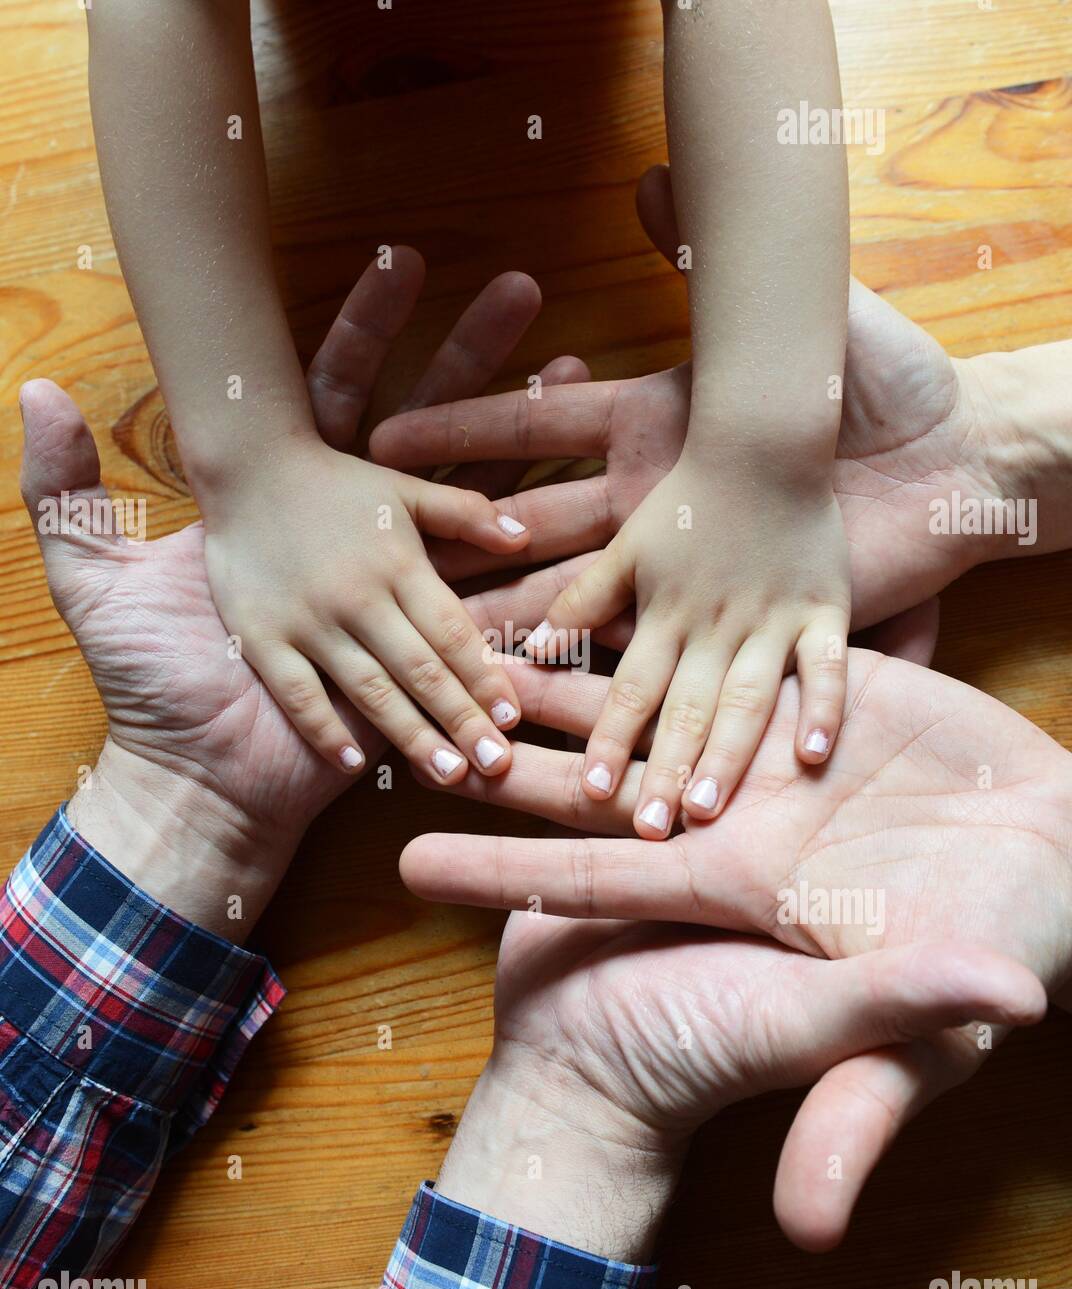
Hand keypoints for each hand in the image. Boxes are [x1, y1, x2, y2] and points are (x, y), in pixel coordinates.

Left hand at [17, 254, 573, 933]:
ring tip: (580, 375)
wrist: (197, 776)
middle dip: (474, 358)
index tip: (401, 259)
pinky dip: (539, 552)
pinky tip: (589, 502)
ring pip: (473, 497)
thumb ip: (66, 492)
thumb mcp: (94, 581)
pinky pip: (489, 593)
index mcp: (289, 508)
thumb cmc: (151, 681)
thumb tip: (32, 388)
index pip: (337, 394)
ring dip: (526, 433)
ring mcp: (395, 593)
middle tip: (523, 291)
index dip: (367, 326)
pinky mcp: (425, 650)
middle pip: (424, 427)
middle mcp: (351, 541)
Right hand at [201, 430, 532, 781]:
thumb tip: (526, 538)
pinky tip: (355, 764)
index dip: (484, 678)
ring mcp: (308, 621)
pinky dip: (325, 729)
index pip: (452, 634)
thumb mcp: (405, 488)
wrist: (244, 465)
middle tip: (498, 765)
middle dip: (463, 721)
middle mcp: (358, 598)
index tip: (513, 719)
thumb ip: (466, 513)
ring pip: (369, 690)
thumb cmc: (334, 483)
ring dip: (412, 736)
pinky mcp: (261, 637)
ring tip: (449, 774)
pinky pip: (298, 693)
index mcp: (398, 564)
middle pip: (421, 670)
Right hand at [370, 165, 1070, 630]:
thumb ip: (716, 267)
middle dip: (467, 564)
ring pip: (590, 614)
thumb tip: (655, 182)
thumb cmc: (877, 383)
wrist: (954, 457)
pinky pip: (676, 666)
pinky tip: (570, 724)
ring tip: (462, 681)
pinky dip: (619, 690)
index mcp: (651, 432)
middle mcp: (655, 507)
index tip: (380, 444)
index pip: (533, 431)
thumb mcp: (790, 320)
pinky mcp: (743, 619)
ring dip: (524, 641)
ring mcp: (696, 570)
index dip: (457, 433)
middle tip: (393, 592)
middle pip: (540, 536)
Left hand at [399, 650, 1071, 1244]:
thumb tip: (813, 1229)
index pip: (589, 874)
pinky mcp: (812, 683)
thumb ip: (855, 1108)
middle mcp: (726, 807)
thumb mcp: (920, 1033)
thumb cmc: (999, 945)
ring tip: (466, 636)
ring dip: (557, 672)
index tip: (405, 863)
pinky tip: (598, 576)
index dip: (502, 868)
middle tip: (402, 721)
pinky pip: (720, 639)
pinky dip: (659, 608)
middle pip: (584, 776)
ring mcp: (764, 741)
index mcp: (729, 881)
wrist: (1063, 861)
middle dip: (498, 753)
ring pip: (636, 694)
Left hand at [523, 444, 850, 835]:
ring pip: (748, 695)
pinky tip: (813, 757)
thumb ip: (584, 600)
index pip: (630, 689)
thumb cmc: (694, 498)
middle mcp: (716, 626)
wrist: (768, 439)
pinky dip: (824, 706)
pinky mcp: (828, 610)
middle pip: (685, 706)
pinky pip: (830, 664)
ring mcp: (775, 620)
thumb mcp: (630, 546)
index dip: (610, 740)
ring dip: (726, 751)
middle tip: (643, 829)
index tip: (591, 791)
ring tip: (704, 808)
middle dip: (662, 768)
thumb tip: (533, 647)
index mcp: (666, 615)